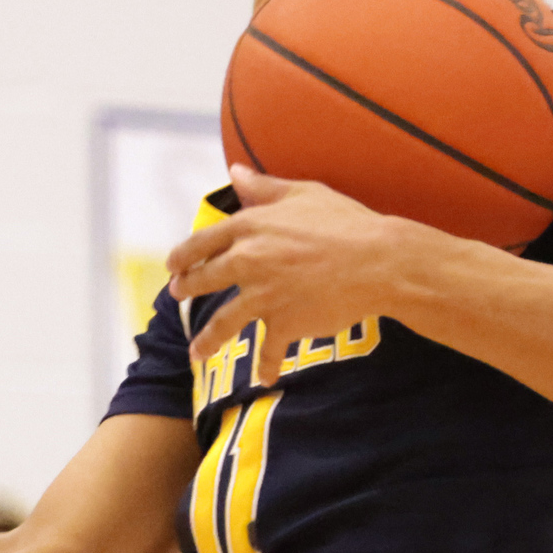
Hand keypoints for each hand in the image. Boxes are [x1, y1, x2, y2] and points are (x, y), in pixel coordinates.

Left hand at [166, 166, 411, 383]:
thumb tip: (236, 172)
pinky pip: (268, 350)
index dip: (183, 255)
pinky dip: (265, 367)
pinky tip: (263, 379)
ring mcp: (263, 295)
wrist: (379, 262)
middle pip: (204, 279)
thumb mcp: (303, 193)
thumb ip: (264, 188)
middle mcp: (249, 261)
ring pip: (223, 322)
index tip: (174, 265)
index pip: (202, 242)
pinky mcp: (284, 323)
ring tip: (197, 352)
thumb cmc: (346, 222)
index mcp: (250, 227)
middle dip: (185, 289)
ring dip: (207, 340)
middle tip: (177, 294)